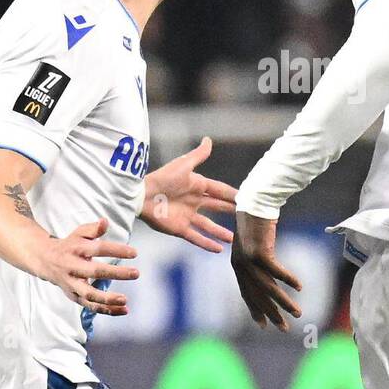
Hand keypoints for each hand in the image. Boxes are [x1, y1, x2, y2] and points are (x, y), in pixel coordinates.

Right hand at [38, 219, 138, 315]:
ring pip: (89, 294)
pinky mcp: (73, 296)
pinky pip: (90, 306)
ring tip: (125, 300)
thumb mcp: (79, 233)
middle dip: (116, 273)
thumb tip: (105, 221)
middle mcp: (73, 267)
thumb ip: (93, 229)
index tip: (134, 253)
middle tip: (136, 273)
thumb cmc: (69, 245)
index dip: (116, 250)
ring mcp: (72, 284)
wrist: (44, 260)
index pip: (98, 248)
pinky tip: (123, 310)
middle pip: (95, 271)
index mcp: (76, 249)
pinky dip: (106, 310)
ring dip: (108, 299)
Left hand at [141, 136, 236, 252]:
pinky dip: (207, 244)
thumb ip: (198, 155)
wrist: (142, 195)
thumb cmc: (163, 178)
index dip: (232, 194)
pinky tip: (219, 249)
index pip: (219, 190)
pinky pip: (196, 237)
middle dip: (230, 211)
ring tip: (235, 239)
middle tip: (246, 216)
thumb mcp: (184, 165)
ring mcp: (187, 216)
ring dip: (221, 232)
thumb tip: (208, 139)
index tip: (246, 198)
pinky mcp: (179, 228)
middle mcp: (194, 201)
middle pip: (217, 207)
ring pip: (209, 225)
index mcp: (196, 185)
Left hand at [231, 211, 302, 330]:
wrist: (254, 201)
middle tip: (284, 328)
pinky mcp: (259, 251)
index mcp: (238, 265)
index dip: (255, 310)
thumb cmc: (257, 222)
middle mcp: (240, 265)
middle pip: (257, 296)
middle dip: (271, 313)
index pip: (247, 294)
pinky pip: (276, 270)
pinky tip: (299, 287)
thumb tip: (271, 278)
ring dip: (283, 302)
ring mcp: (248, 259)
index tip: (263, 324)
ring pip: (268, 287)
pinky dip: (288, 279)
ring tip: (297, 313)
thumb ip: (260, 262)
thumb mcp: (257, 246)